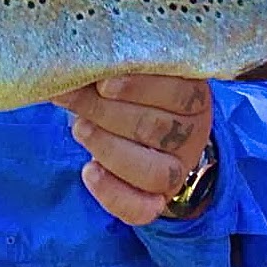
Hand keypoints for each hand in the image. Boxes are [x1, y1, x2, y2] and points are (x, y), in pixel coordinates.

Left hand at [51, 75, 212, 225]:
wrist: (139, 132)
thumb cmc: (128, 92)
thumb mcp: (127, 72)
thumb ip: (114, 65)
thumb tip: (80, 58)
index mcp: (194, 96)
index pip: (178, 92)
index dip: (139, 88)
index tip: (103, 83)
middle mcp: (193, 134)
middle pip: (155, 129)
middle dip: (106, 113)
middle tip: (72, 99)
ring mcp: (178, 170)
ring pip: (152, 171)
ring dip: (108, 148)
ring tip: (79, 129)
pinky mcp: (158, 199)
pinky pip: (141, 208)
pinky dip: (112, 193)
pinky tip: (89, 171)